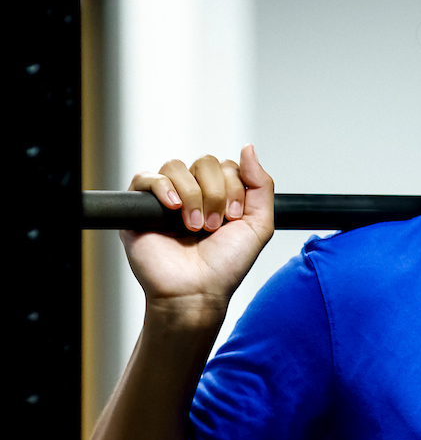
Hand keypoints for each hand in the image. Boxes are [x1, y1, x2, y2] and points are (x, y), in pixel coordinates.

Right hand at [122, 145, 273, 322]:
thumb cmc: (225, 266)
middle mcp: (193, 195)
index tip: (234, 217)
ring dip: (193, 195)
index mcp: (219, 197)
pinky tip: (174, 208)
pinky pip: (146, 177)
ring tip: (194, 225)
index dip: (234, 187)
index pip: (227, 166)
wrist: (197, 291)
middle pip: (204, 163)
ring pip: (177, 167)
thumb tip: (248, 148)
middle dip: (215, 192)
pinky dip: (162, 188)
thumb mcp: (259, 225)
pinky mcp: (140, 209)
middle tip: (214, 225)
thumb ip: (262, 185)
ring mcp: (166, 200)